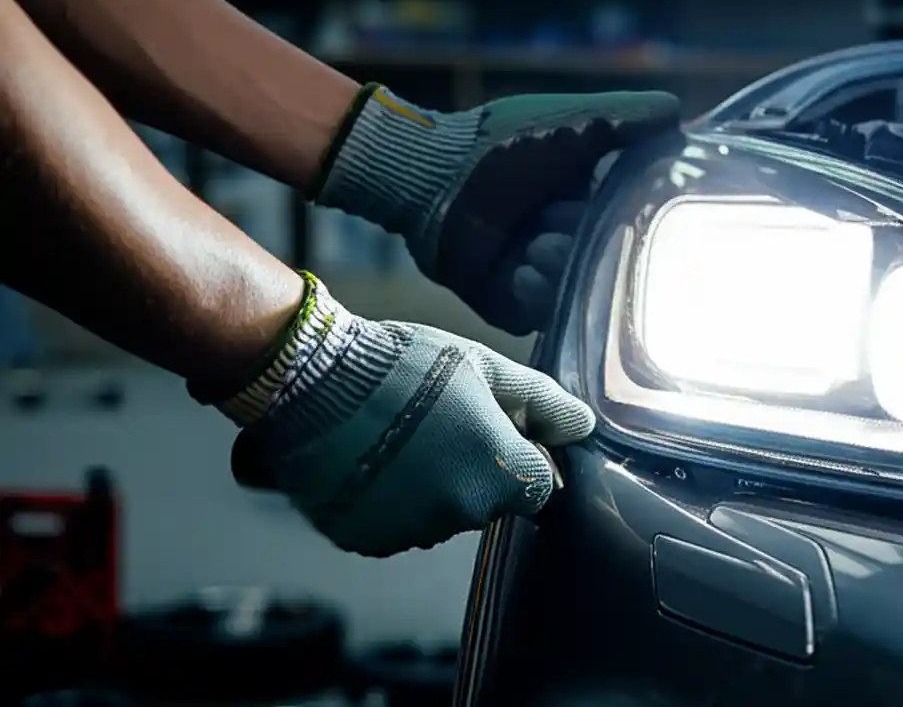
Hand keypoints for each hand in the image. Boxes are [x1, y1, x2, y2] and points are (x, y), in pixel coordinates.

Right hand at [230, 318, 594, 556]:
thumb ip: (542, 401)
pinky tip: (370, 462)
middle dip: (472, 470)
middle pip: (487, 503)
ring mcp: (412, 532)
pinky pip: (393, 528)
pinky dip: (388, 503)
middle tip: (436, 425)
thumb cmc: (406, 365)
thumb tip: (584, 425)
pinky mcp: (367, 541)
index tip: (490, 430)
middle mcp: (463, 514)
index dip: (518, 456)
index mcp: (503, 473)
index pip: (537, 486)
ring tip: (397, 440)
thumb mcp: (484, 367)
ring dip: (428, 489)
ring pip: (439, 517)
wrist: (314, 380)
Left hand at [316, 87, 679, 333]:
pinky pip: (538, 318)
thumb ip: (629, 119)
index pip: (630, 234)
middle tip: (550, 222)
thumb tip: (680, 114)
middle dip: (580, 246)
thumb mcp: (577, 121)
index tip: (601, 210)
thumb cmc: (505, 143)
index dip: (621, 225)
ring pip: (575, 296)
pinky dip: (532, 295)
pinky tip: (517, 270)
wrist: (433, 174)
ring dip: (557, 270)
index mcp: (591, 206)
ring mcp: (539, 276)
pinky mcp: (508, 302)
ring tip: (531, 246)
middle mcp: (570, 243)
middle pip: (603, 268)